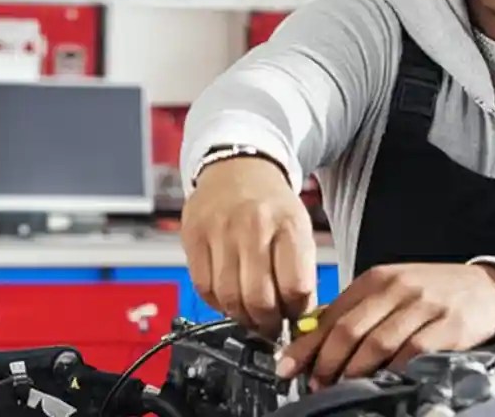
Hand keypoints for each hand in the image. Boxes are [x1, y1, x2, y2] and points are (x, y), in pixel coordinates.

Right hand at [180, 156, 315, 337]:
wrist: (239, 168)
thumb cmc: (273, 204)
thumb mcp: (299, 228)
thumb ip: (301, 271)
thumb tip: (299, 317)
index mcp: (288, 224)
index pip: (295, 286)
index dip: (297, 312)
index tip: (296, 318)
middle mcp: (253, 227)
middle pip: (260, 299)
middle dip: (269, 323)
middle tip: (272, 326)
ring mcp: (220, 231)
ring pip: (229, 298)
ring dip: (243, 317)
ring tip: (252, 316)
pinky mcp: (193, 237)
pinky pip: (204, 289)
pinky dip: (218, 304)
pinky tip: (230, 299)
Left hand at [278, 263, 494, 388]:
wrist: (487, 289)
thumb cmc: (433, 293)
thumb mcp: (391, 292)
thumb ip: (355, 311)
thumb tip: (311, 338)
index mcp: (377, 278)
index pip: (332, 313)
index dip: (307, 345)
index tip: (289, 367)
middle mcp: (398, 288)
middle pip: (349, 329)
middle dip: (326, 362)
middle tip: (315, 384)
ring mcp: (423, 305)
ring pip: (377, 343)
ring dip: (353, 372)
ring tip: (342, 387)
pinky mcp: (447, 325)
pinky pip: (413, 352)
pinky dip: (393, 370)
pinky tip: (383, 382)